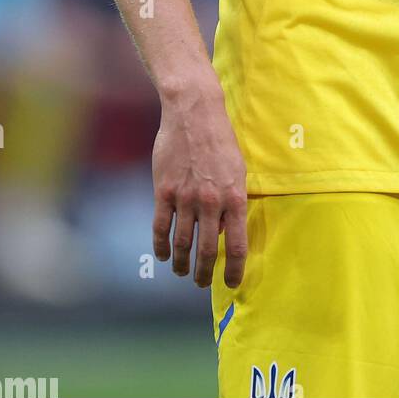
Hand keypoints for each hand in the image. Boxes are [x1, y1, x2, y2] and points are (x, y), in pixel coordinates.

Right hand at [152, 80, 247, 287]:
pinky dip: (161, 246)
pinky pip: (161, 227)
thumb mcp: (238, 170)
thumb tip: (225, 230)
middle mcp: (211, 203)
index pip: (237, 245)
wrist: (194, 114)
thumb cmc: (220, 141)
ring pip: (182, 243)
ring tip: (182, 272)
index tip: (232, 283)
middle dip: (205, 273)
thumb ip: (233, 201)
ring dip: (182, 263)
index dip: (235, 269)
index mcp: (234, 198)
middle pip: (208, 250)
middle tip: (202, 283)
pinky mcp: (164, 192)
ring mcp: (185, 198)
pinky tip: (163, 255)